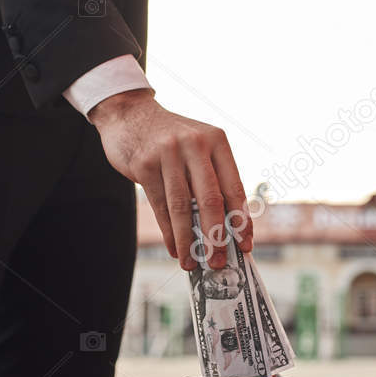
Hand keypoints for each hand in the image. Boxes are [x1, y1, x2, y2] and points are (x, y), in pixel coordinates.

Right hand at [87, 90, 250, 270]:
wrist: (130, 114)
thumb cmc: (170, 138)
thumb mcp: (198, 146)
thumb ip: (211, 178)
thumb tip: (224, 227)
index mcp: (216, 141)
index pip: (234, 187)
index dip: (241, 220)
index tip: (245, 245)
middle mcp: (195, 145)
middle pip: (211, 200)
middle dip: (216, 237)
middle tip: (218, 262)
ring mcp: (168, 154)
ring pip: (182, 207)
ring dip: (188, 241)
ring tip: (190, 262)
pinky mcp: (145, 165)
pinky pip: (160, 206)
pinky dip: (169, 232)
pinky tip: (174, 247)